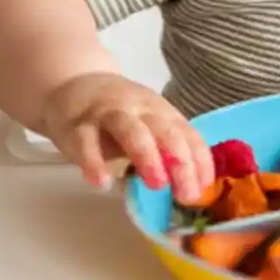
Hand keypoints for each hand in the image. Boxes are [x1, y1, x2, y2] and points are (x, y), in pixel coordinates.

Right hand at [40, 72, 213, 201]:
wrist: (74, 85)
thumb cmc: (119, 116)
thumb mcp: (147, 128)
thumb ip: (162, 154)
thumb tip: (183, 191)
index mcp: (162, 112)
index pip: (188, 135)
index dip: (200, 162)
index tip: (204, 188)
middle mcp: (141, 109)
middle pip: (166, 132)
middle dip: (181, 163)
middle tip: (186, 194)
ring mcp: (109, 114)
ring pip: (132, 130)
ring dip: (148, 156)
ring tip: (156, 184)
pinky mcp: (78, 124)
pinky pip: (87, 142)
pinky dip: (95, 162)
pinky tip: (102, 182)